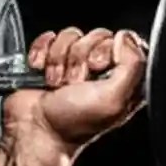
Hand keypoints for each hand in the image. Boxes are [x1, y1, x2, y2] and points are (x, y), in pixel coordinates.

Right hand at [2, 27, 146, 149]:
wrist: (34, 129)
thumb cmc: (73, 123)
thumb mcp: (115, 98)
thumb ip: (132, 65)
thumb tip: (126, 37)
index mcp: (125, 81)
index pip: (126, 42)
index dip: (108, 51)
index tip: (98, 69)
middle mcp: (103, 71)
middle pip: (97, 36)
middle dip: (80, 59)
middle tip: (76, 84)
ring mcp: (75, 64)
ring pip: (72, 36)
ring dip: (59, 61)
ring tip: (58, 85)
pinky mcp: (51, 59)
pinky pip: (49, 38)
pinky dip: (42, 55)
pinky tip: (43, 74)